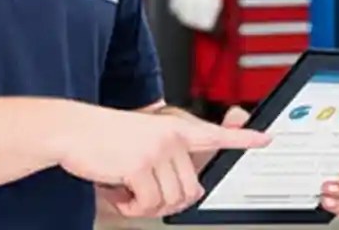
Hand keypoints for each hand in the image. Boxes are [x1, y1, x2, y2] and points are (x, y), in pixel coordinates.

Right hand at [60, 105, 269, 218]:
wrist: (72, 130)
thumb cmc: (105, 139)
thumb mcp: (144, 142)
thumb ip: (170, 161)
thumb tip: (192, 193)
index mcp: (176, 130)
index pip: (216, 134)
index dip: (244, 138)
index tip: (266, 139)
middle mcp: (172, 138)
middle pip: (191, 190)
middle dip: (166, 202)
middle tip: (142, 195)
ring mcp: (157, 150)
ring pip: (170, 200)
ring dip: (144, 206)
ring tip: (126, 190)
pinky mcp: (140, 165)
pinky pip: (147, 204)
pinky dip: (130, 207)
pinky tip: (117, 192)